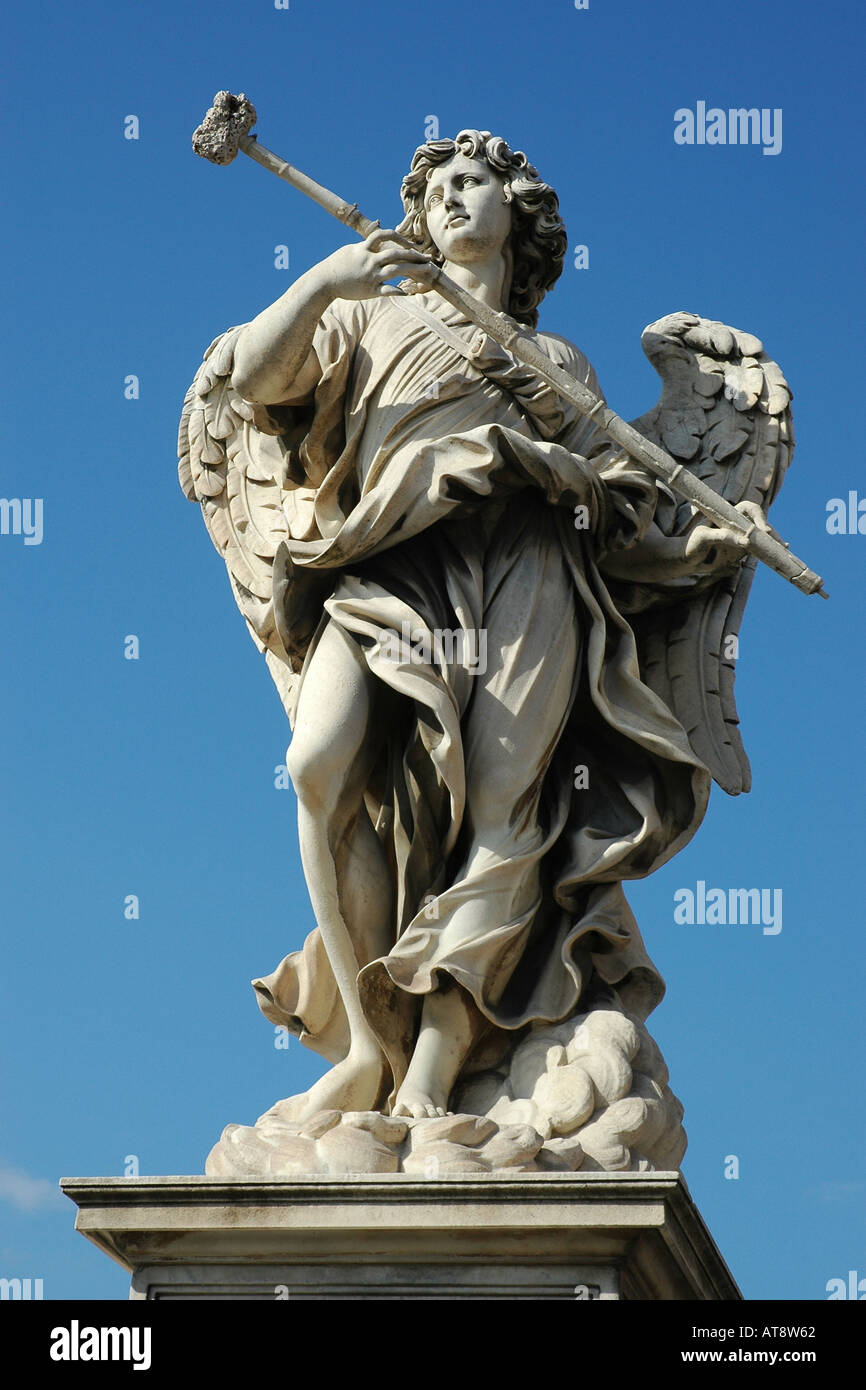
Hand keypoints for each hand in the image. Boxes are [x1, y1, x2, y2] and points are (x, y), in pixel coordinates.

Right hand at [317, 229, 438, 300]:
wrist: (324, 282)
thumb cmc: (337, 266)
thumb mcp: (350, 251)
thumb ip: (365, 247)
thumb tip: (375, 242)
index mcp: (364, 249)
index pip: (385, 236)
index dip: (400, 238)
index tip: (411, 245)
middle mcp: (369, 261)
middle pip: (395, 253)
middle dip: (414, 255)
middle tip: (428, 258)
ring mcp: (370, 276)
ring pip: (395, 270)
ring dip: (413, 269)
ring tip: (426, 270)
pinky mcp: (369, 290)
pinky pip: (387, 290)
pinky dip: (398, 290)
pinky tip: (408, 292)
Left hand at [683, 499, 775, 575]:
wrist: (685, 560)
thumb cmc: (691, 544)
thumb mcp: (703, 538)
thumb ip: (721, 536)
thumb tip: (745, 542)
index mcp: (728, 514)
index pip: (749, 509)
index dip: (759, 517)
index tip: (763, 530)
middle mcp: (737, 524)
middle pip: (760, 524)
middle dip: (771, 533)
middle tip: (778, 543)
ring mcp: (741, 537)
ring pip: (762, 537)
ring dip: (773, 543)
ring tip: (783, 549)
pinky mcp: (742, 550)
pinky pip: (758, 550)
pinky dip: (768, 552)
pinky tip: (779, 556)